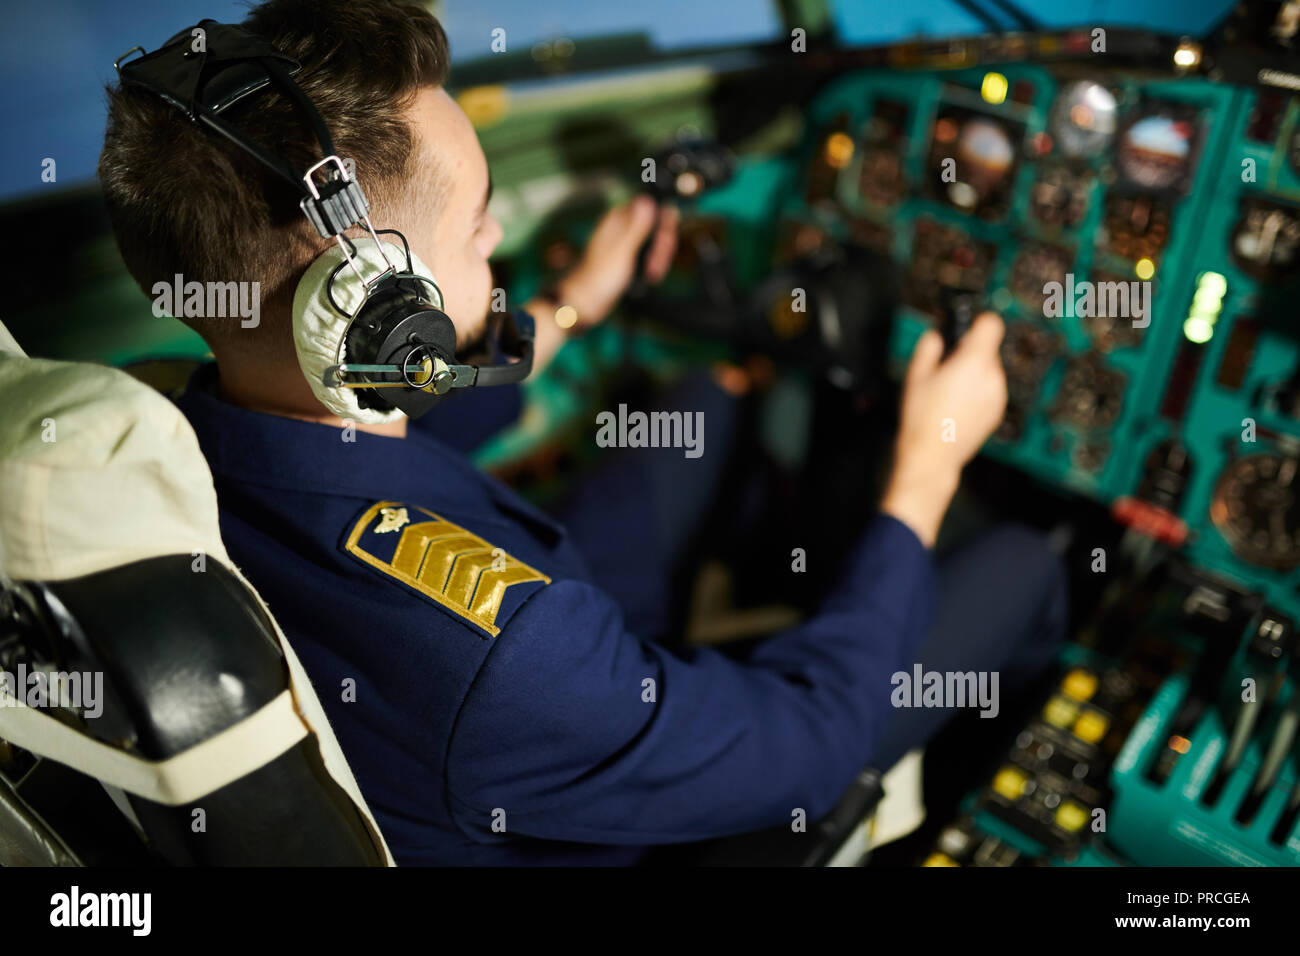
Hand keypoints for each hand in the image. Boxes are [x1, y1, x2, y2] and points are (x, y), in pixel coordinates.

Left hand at [555, 195, 678, 326]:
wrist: (586, 301)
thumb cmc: (599, 278)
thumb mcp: (623, 250)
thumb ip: (637, 226)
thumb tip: (647, 200)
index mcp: (619, 219)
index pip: (653, 207)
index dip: (664, 224)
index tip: (664, 241)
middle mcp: (624, 227)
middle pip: (658, 225)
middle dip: (663, 245)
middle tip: (656, 262)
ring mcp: (627, 242)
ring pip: (655, 242)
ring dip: (659, 257)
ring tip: (653, 272)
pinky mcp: (629, 257)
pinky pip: (649, 255)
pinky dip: (653, 265)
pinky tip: (650, 275)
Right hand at [881, 312, 1006, 546]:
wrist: (932, 455)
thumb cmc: (922, 417)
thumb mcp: (916, 375)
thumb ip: (929, 347)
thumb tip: (936, 337)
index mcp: (974, 362)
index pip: (991, 324)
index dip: (977, 324)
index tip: (965, 330)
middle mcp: (992, 377)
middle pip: (989, 349)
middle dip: (970, 353)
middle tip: (946, 368)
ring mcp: (997, 396)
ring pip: (989, 371)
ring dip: (974, 374)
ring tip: (949, 392)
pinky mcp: (997, 413)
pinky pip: (990, 391)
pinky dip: (978, 392)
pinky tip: (956, 407)